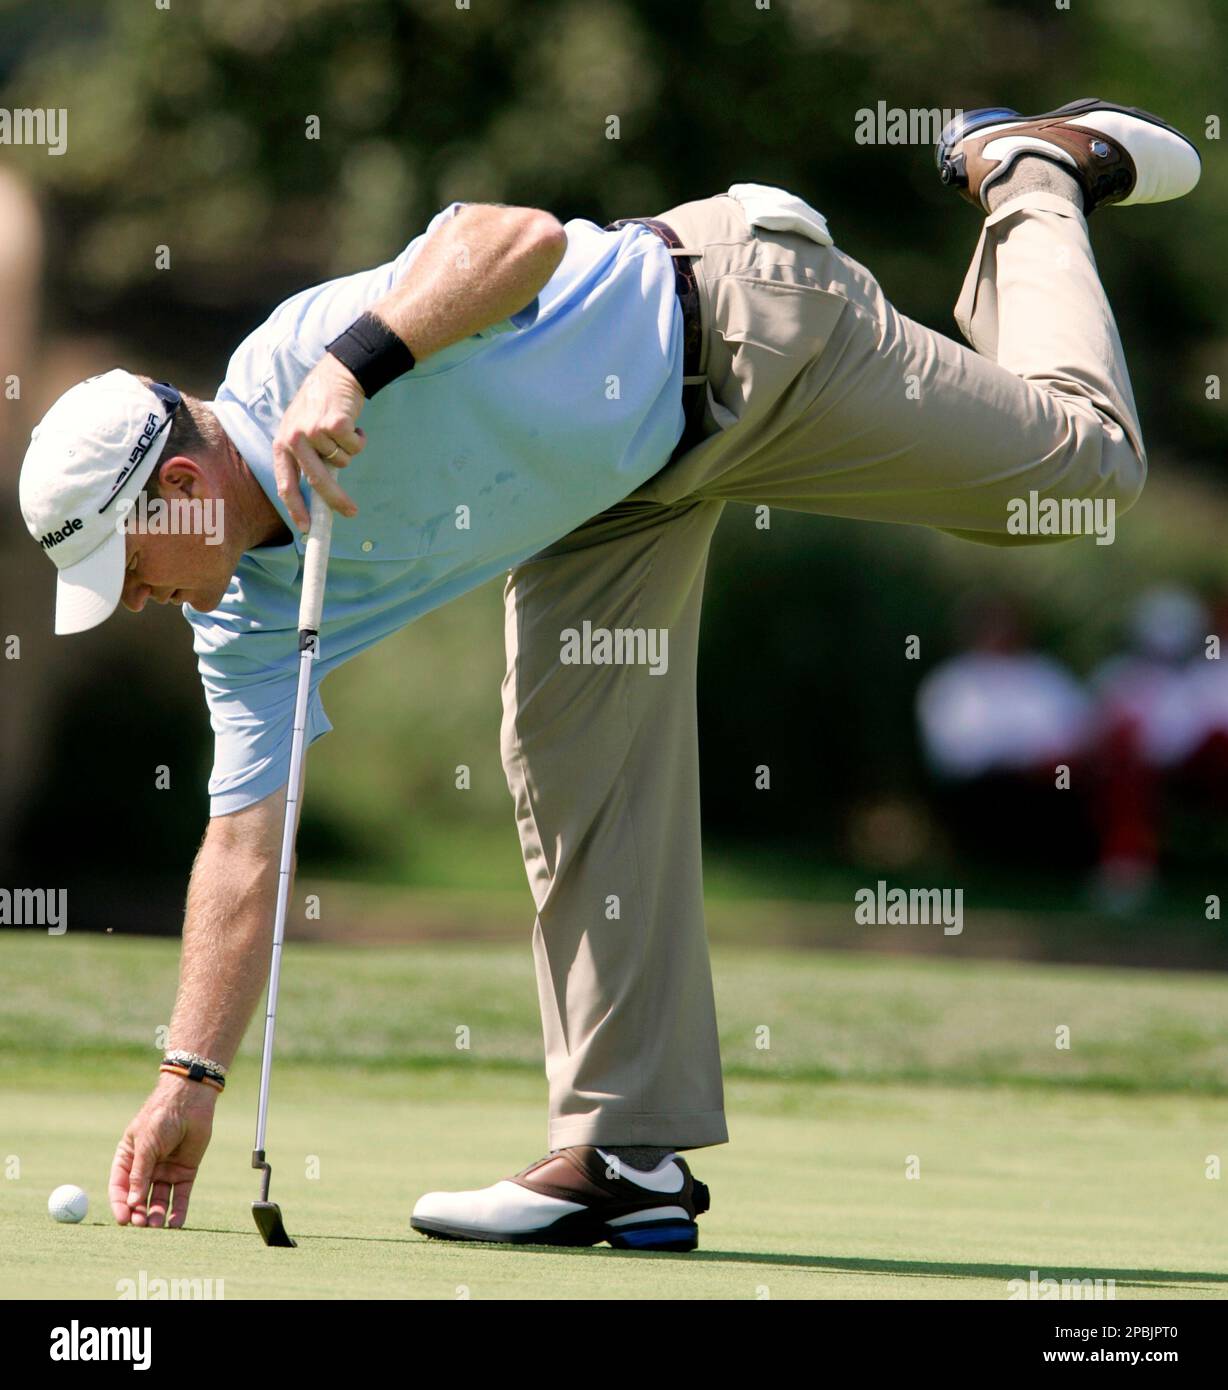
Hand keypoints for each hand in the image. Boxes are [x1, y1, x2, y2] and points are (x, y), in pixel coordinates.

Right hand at [108, 1076, 216, 1228]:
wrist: (190, 1100)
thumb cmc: (161, 1116)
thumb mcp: (146, 1144)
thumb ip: (140, 1173)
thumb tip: (133, 1203)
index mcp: (128, 1158)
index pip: (120, 1187)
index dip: (120, 1205)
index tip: (123, 1221)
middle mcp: (146, 1168)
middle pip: (139, 1198)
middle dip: (139, 1213)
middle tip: (141, 1225)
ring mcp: (165, 1170)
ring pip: (159, 1200)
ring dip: (157, 1214)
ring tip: (157, 1224)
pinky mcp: (185, 1171)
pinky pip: (181, 1196)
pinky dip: (178, 1210)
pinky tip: (176, 1224)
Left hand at [272, 352, 367, 529]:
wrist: (336, 373)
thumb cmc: (321, 407)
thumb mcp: (303, 430)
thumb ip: (307, 458)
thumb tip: (322, 495)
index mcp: (282, 443)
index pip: (285, 483)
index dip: (295, 508)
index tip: (305, 527)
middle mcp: (294, 438)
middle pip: (317, 481)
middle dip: (336, 500)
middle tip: (351, 512)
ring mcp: (314, 431)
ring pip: (342, 461)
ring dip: (349, 450)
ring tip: (343, 430)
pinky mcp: (335, 424)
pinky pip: (355, 448)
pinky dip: (359, 439)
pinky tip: (352, 424)